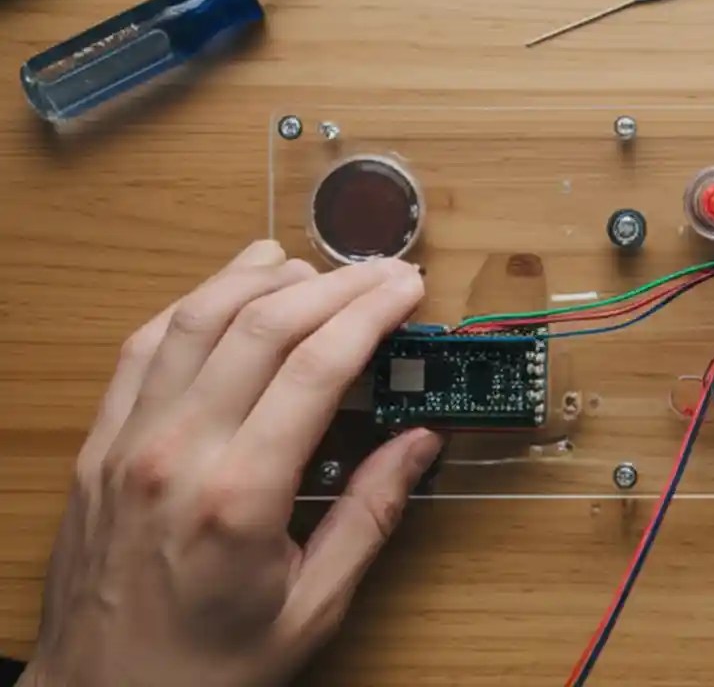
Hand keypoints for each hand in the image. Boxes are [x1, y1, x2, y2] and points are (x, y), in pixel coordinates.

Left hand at [21, 242, 438, 686]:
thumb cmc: (210, 669)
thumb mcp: (312, 608)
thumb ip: (369, 517)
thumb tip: (420, 444)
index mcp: (240, 497)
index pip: (315, 369)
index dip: (369, 315)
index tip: (407, 289)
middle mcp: (176, 453)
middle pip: (260, 328)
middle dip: (332, 285)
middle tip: (381, 273)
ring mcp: (127, 443)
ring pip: (195, 321)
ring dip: (258, 279)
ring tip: (309, 264)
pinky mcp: (98, 446)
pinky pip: (143, 349)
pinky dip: (190, 307)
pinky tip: (225, 294)